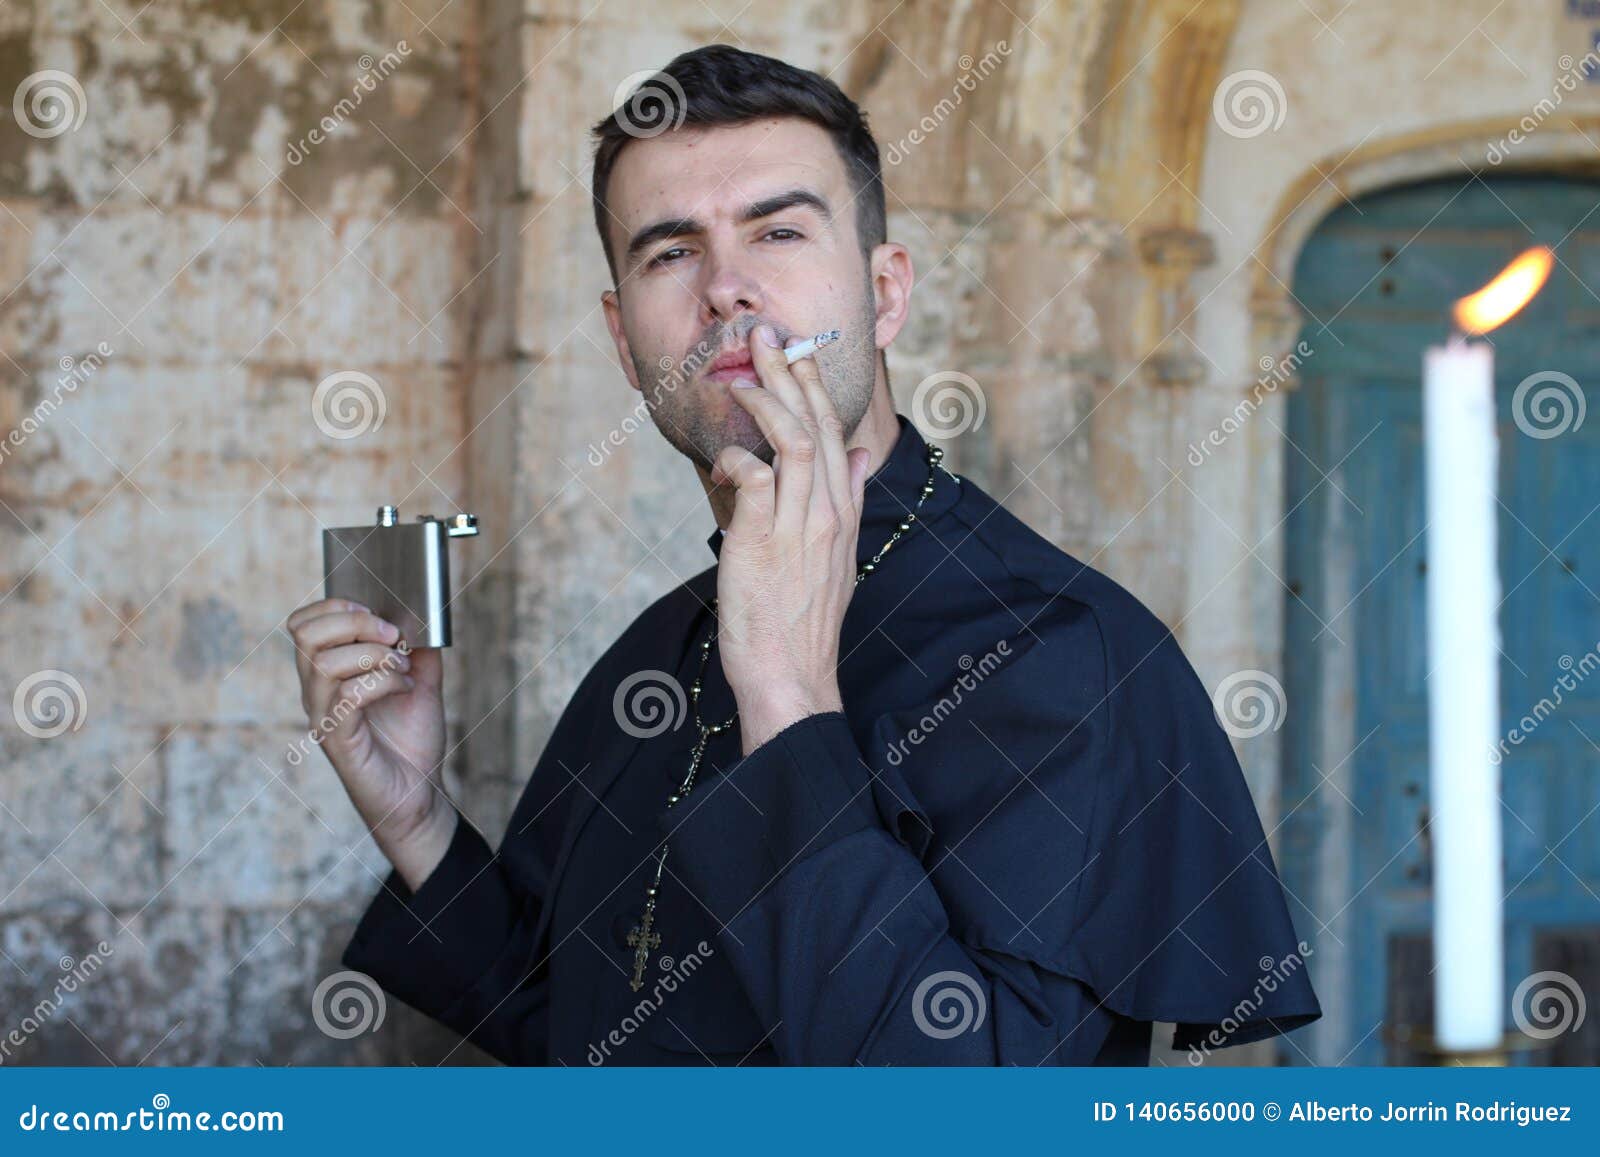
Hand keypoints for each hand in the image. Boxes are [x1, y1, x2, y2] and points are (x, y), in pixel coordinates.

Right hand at [287, 597, 455, 887]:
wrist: (419, 791)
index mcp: (327, 673)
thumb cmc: (412, 740)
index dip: (335, 606)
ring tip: (402, 668)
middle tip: (392, 637)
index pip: (301, 624)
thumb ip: (416, 647)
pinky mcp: (336, 738)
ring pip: (323, 662)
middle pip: (304, 634)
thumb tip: (419, 616)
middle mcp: (315, 692)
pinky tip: (404, 687)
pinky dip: (382, 681)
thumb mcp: (420, 679)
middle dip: (355, 622)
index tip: (376, 614)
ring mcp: (322, 715)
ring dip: (373, 655)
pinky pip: (347, 695)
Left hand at [710, 324, 872, 754]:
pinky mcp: (763, 542)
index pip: (836, 432)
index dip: (817, 386)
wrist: (790, 675)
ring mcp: (800, 527)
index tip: (797, 351)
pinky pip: (755, 479)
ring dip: (767, 401)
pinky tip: (722, 457)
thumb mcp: (836, 554)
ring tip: (740, 377)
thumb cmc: (801, 618)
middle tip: (764, 335)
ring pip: (795, 441)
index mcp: (844, 512)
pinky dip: (738, 459)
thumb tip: (861, 454)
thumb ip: (847, 498)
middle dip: (790, 373)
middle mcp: (829, 513)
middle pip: (817, 424)